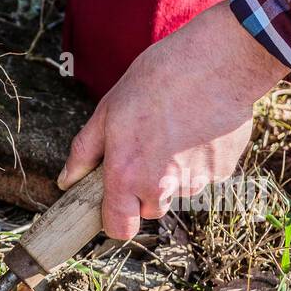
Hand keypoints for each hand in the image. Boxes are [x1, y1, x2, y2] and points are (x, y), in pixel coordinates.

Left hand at [58, 1, 286, 238]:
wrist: (215, 61)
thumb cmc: (157, 79)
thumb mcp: (108, 110)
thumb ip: (85, 151)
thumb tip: (67, 180)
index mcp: (127, 174)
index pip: (119, 228)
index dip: (115, 219)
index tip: (115, 201)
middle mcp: (162, 186)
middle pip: (150, 209)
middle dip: (145, 189)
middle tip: (147, 147)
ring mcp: (197, 181)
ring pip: (179, 190)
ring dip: (174, 172)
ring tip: (174, 128)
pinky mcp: (224, 170)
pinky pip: (206, 174)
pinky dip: (200, 158)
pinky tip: (197, 125)